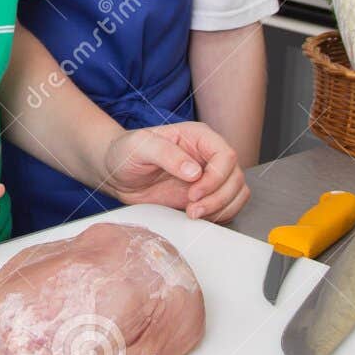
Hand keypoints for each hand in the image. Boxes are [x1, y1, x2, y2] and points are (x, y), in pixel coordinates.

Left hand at [99, 122, 248, 223]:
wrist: (117, 174)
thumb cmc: (125, 152)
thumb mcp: (139, 146)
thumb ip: (165, 153)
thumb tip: (195, 172)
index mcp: (199, 137)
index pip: (226, 156)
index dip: (216, 178)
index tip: (193, 192)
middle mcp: (208, 156)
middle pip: (235, 178)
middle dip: (218, 198)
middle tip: (192, 210)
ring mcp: (209, 177)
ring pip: (237, 193)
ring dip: (221, 209)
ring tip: (193, 214)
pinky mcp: (206, 196)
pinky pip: (227, 207)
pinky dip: (218, 215)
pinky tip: (195, 217)